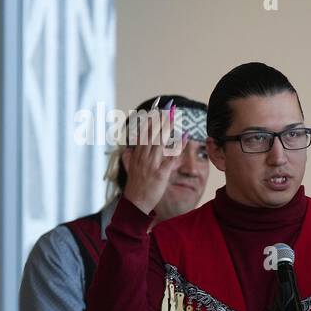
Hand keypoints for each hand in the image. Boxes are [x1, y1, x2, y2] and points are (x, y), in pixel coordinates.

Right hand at [122, 99, 183, 214]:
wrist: (136, 203)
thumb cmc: (135, 187)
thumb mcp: (130, 170)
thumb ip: (128, 158)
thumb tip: (126, 150)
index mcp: (137, 155)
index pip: (144, 133)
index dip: (150, 120)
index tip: (156, 109)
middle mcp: (144, 157)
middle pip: (152, 134)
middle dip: (160, 119)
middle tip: (168, 106)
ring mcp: (152, 164)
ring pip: (160, 142)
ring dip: (167, 128)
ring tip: (174, 116)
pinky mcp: (160, 173)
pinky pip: (171, 157)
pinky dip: (178, 147)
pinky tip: (184, 137)